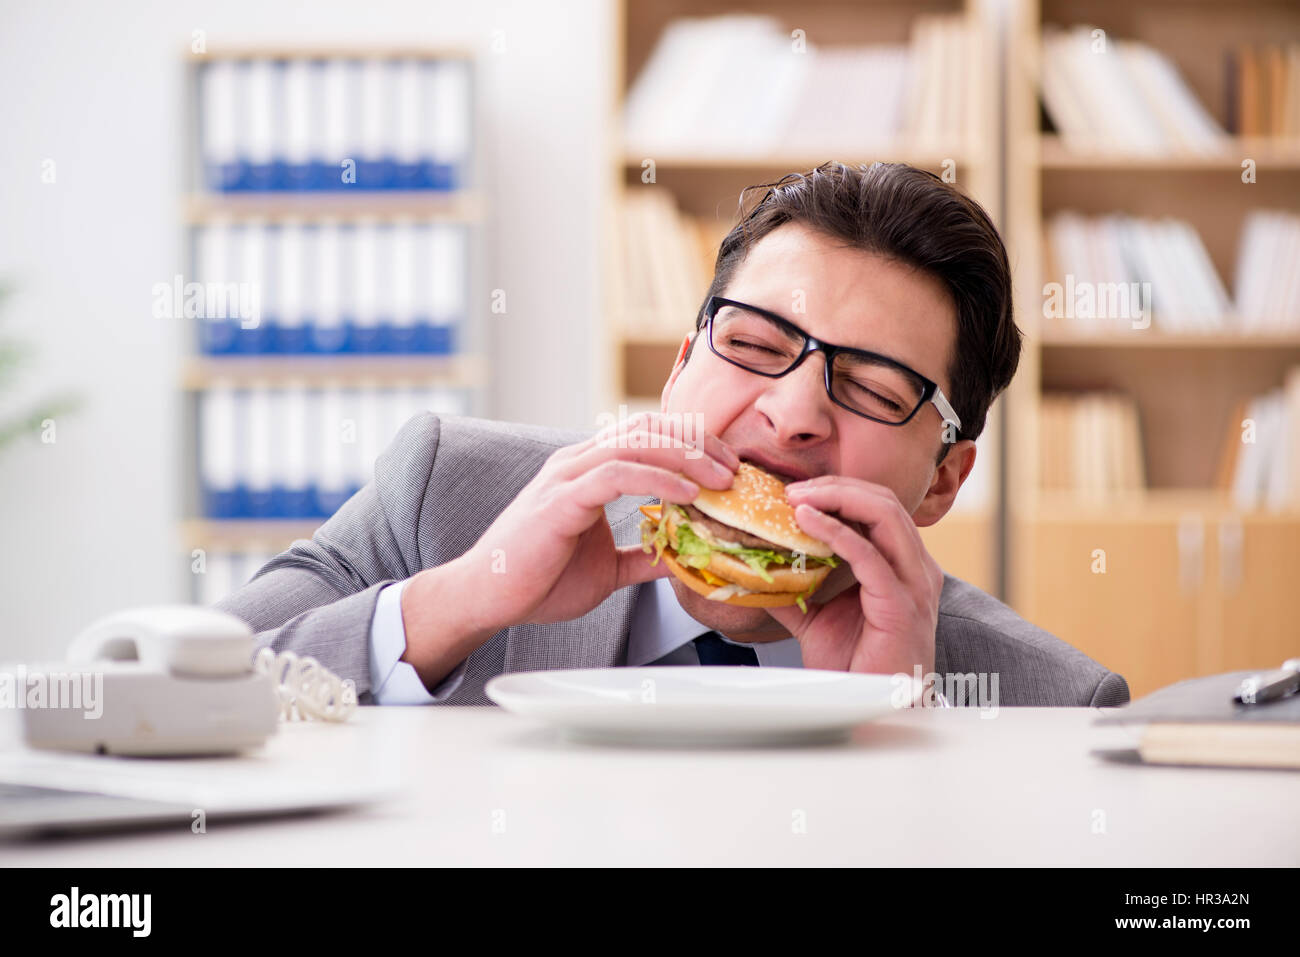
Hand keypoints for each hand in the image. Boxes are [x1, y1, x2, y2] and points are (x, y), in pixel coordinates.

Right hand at [447, 412, 738, 632]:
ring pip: (637, 443)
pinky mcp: (560, 499)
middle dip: (698, 444)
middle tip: (733, 469)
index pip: (648, 435)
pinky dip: (656, 479)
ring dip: (686, 458)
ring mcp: (567, 476)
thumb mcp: (608, 568)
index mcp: (589, 469)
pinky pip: (616, 474)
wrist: (487, 598)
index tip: (728, 470)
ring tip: (720, 480)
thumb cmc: (538, 580)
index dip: (693, 445)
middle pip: (649, 429)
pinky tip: (685, 495)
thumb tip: (681, 559)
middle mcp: (578, 462)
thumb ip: (642, 556)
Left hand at [765, 476, 943, 679]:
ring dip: (837, 499)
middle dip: (836, 487)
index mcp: (904, 564)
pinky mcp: (901, 604)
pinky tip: (807, 522)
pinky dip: (836, 532)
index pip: (878, 507)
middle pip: (884, 501)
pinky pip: (870, 555)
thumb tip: (756, 566)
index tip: (794, 493)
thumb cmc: (857, 665)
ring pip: (884, 515)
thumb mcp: (818, 615)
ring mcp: (914, 584)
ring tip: (797, 500)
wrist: (873, 706)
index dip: (838, 491)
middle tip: (791, 491)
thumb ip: (797, 587)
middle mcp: (917, 567)